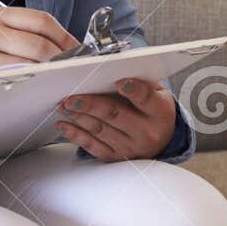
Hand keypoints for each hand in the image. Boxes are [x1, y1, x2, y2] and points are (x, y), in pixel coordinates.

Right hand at [0, 6, 78, 89]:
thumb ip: (26, 34)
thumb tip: (67, 45)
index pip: (41, 20)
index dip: (65, 36)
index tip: (78, 49)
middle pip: (39, 42)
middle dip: (62, 57)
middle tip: (73, 68)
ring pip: (30, 61)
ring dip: (51, 71)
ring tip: (60, 77)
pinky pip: (16, 76)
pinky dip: (33, 82)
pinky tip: (39, 87)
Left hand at [54, 77, 177, 161]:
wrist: (163, 139)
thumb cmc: (154, 109)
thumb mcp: (157, 92)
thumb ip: (140, 81)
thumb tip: (112, 68)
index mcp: (160, 112)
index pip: (146, 99)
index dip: (134, 90)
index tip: (120, 81)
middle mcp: (147, 132)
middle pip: (116, 115)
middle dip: (91, 105)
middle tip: (72, 98)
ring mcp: (131, 147)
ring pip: (100, 130)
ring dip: (78, 117)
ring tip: (64, 106)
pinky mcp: (116, 157)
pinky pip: (93, 147)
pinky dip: (76, 135)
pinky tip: (64, 126)